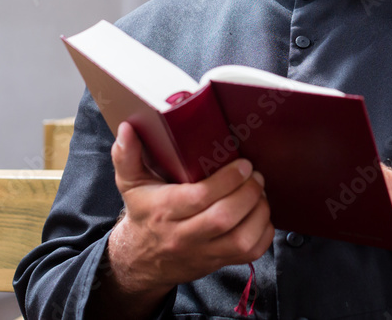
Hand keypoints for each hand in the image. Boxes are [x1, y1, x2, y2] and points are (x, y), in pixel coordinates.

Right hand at [93, 122, 273, 316]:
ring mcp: (203, 253)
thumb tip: (127, 129)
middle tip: (256, 175)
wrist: (142, 259)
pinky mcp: (218, 262)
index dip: (227, 180)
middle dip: (248, 193)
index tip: (243, 164)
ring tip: (260, 192)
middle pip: (223, 218)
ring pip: (241, 240)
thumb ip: (126, 155)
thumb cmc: (144, 213)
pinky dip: (264, 233)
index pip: (199, 198)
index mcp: (164, 211)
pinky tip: (260, 213)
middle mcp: (183, 236)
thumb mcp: (130, 183)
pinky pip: (250, 254)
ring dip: (259, 212)